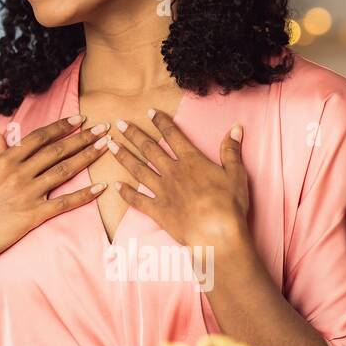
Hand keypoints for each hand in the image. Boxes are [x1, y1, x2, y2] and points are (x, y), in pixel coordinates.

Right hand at [0, 116, 109, 278]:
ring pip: (64, 170)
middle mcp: (18, 172)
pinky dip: (84, 195)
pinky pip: (64, 203)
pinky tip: (100, 187)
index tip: (79, 119)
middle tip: (103, 128)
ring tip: (106, 147)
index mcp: (4, 160)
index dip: (61, 127)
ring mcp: (26, 194)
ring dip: (88, 157)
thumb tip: (3, 137)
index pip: (39, 137)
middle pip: (57, 150)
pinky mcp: (32, 216)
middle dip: (82, 137)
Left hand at [108, 110, 248, 248]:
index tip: (150, 112)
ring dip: (123, 156)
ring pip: (138, 169)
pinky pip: (137, 200)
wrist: (214, 232)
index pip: (173, 136)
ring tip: (110, 145)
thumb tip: (236, 128)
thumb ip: (231, 150)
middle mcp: (172, 172)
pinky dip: (126, 193)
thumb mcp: (236, 173)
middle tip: (119, 123)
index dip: (161, 122)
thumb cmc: (228, 204)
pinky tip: (116, 186)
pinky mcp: (157, 210)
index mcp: (191, 161)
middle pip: (149, 149)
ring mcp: (162, 191)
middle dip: (133, 134)